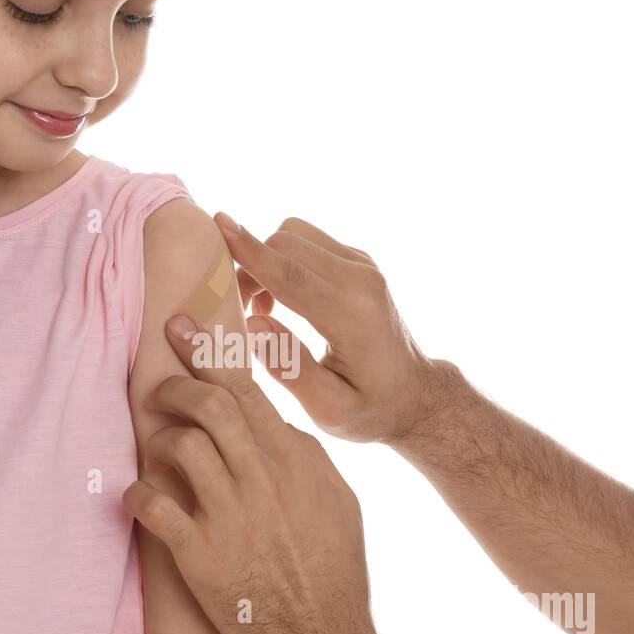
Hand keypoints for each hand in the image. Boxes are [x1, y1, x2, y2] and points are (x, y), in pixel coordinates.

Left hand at [122, 315, 379, 633]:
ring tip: (155, 443)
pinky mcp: (202, 555)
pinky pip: (155, 505)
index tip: (186, 328)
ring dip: (159, 436)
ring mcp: (232, 516)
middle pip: (212, 404)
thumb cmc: (335, 574)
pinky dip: (138, 493)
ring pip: (182, 445)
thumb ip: (305, 459)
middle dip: (178, 380)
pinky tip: (137, 497)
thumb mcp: (338, 502)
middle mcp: (265, 480)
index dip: (212, 354)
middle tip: (159, 378)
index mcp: (298, 461)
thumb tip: (278, 430)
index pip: (251, 390)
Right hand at [215, 213, 456, 444]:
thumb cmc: (370, 410)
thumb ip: (288, 368)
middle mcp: (361, 280)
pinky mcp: (359, 261)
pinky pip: (308, 241)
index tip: (218, 224)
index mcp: (351, 315)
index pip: (290, 274)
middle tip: (241, 311)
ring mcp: (363, 265)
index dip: (250, 251)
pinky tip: (284, 300)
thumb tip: (252, 324)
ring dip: (267, 262)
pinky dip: (284, 261)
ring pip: (295, 235)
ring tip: (265, 308)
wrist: (415, 394)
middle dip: (250, 267)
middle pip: (285, 245)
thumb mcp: (328, 409)